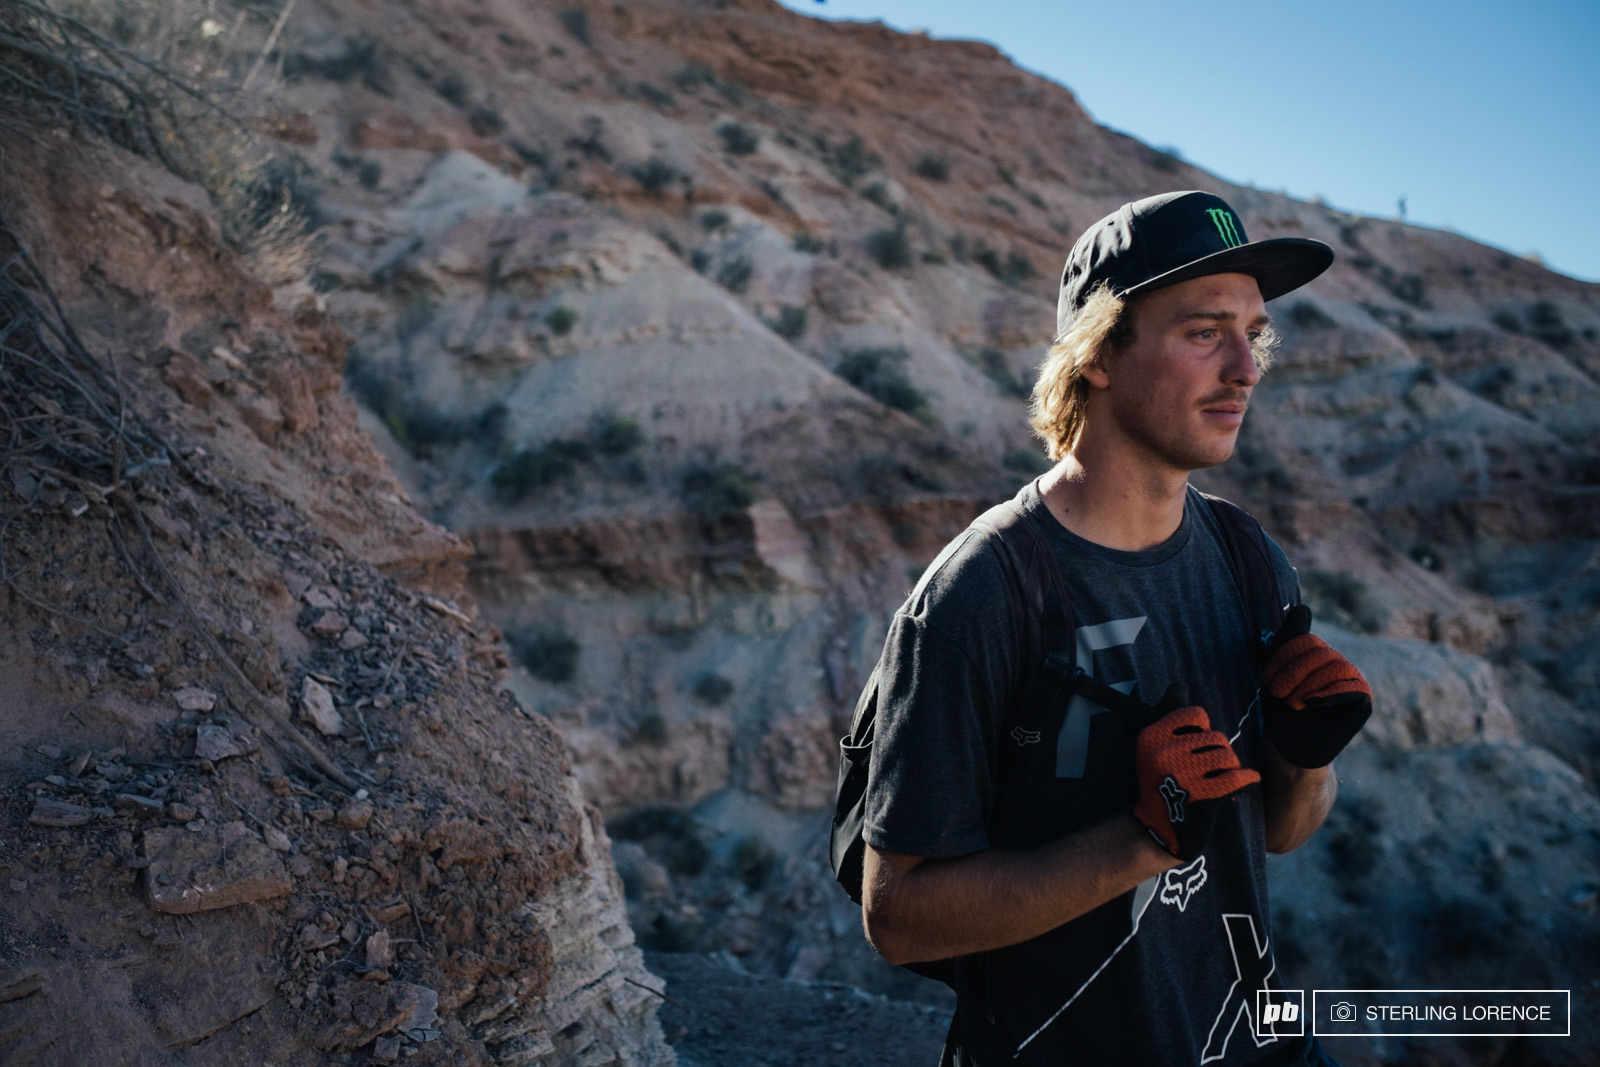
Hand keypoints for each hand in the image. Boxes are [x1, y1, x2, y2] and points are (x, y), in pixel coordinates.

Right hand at [1133, 685, 1260, 860]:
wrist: (1157, 828)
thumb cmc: (1159, 781)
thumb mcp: (1153, 747)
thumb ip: (1168, 715)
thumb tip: (1179, 685)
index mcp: (1151, 736)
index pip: (1195, 714)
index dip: (1203, 727)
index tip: (1198, 743)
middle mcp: (1164, 753)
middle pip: (1216, 737)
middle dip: (1219, 751)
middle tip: (1211, 767)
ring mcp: (1182, 774)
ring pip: (1227, 756)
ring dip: (1230, 767)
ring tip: (1221, 777)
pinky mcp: (1200, 795)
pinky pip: (1236, 777)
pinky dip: (1247, 778)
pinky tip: (1249, 779)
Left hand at [1260, 604, 1371, 767]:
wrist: (1290, 748)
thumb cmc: (1281, 710)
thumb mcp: (1277, 672)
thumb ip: (1288, 640)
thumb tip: (1303, 607)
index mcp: (1320, 655)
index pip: (1307, 639)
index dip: (1284, 656)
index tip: (1266, 679)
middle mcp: (1340, 664)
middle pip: (1321, 652)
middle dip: (1292, 672)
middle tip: (1278, 694)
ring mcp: (1353, 683)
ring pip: (1336, 667)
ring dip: (1307, 685)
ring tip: (1293, 703)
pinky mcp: (1362, 704)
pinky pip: (1352, 689)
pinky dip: (1328, 694)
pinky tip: (1310, 704)